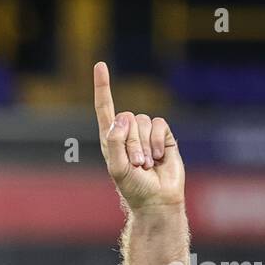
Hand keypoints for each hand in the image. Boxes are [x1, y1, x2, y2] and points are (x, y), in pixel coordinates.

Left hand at [93, 62, 183, 211]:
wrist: (157, 199)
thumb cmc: (133, 188)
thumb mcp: (117, 168)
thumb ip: (114, 142)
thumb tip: (122, 118)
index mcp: (110, 139)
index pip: (105, 108)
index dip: (103, 87)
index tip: (100, 65)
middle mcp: (127, 133)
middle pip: (127, 118)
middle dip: (131, 142)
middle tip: (136, 164)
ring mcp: (146, 134)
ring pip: (143, 121)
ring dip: (145, 146)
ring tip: (147, 165)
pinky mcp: (164, 135)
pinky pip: (159, 125)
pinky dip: (158, 142)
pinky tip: (159, 158)